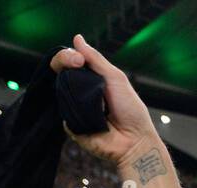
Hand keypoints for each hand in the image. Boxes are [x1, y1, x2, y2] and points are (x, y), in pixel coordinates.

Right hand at [51, 35, 158, 166]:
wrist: (136, 140)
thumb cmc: (130, 109)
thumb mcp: (115, 78)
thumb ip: (95, 59)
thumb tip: (77, 38)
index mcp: (90, 80)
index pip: (68, 63)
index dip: (66, 57)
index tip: (77, 59)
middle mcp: (80, 94)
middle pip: (60, 75)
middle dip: (63, 65)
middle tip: (75, 64)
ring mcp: (75, 110)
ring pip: (60, 94)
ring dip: (73, 92)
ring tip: (91, 97)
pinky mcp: (73, 128)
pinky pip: (65, 117)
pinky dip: (76, 115)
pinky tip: (90, 119)